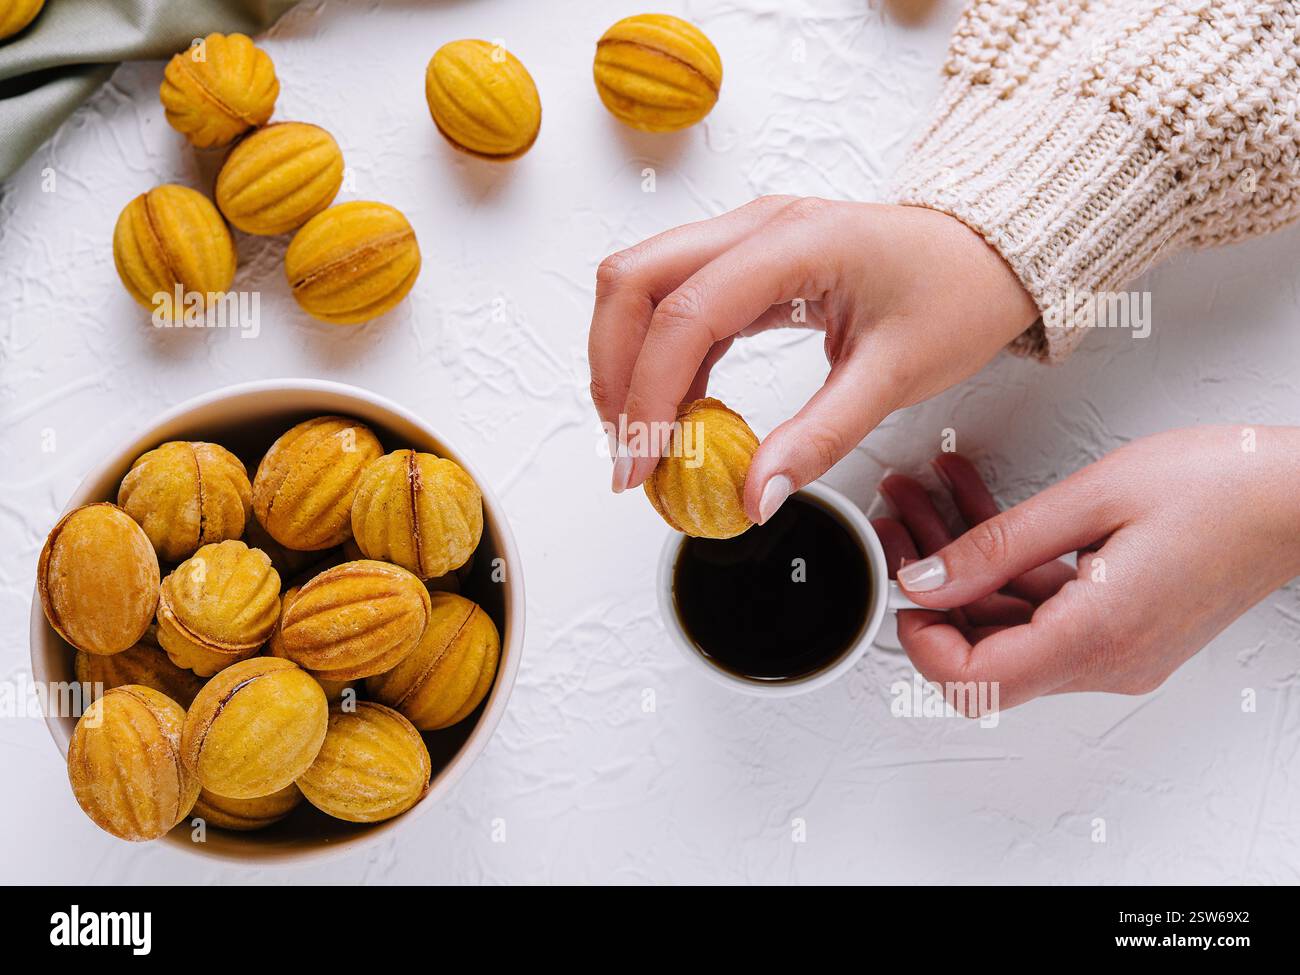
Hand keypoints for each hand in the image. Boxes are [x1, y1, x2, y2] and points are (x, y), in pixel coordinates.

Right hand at [588, 196, 1037, 521]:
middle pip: (632, 280)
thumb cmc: (956, 296)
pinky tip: (678, 415)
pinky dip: (660, 359)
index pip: (686, 313)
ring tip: (643, 441)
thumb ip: (820, 437)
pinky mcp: (745, 261)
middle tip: (627, 453)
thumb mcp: (895, 376)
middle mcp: (755, 226)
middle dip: (613, 371)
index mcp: (796, 242)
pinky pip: (675, 303)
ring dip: (626, 363)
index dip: (648, 394)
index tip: (640, 466)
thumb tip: (754, 495)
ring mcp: (745, 238)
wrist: (989, 252)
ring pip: (641, 286)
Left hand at [876, 428, 1299, 712]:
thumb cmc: (1222, 486)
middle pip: (983, 649)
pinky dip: (1006, 559)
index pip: (973, 682)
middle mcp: (1105, 660)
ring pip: (1008, 620)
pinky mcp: (1120, 625)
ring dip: (962, 561)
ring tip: (924, 495)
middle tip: (896, 522)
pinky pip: (1042, 603)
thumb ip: (997, 546)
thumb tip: (924, 580)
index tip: (901, 585)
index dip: (920, 639)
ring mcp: (1114, 647)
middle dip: (929, 584)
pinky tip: (974, 503)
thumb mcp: (1091, 500)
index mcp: (1095, 638)